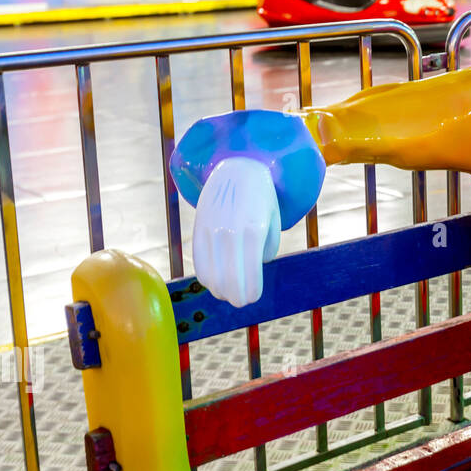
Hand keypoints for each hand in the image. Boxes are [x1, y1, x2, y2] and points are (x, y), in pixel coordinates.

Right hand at [192, 157, 281, 306]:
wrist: (238, 169)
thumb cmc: (261, 199)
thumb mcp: (272, 222)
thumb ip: (266, 249)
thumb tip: (253, 271)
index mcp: (253, 231)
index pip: (250, 274)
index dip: (251, 292)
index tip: (253, 297)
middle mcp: (230, 232)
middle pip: (228, 280)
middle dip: (236, 297)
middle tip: (242, 301)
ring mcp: (211, 231)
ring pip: (210, 275)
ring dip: (220, 290)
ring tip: (228, 292)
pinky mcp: (198, 229)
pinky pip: (198, 262)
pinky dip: (206, 277)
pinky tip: (215, 281)